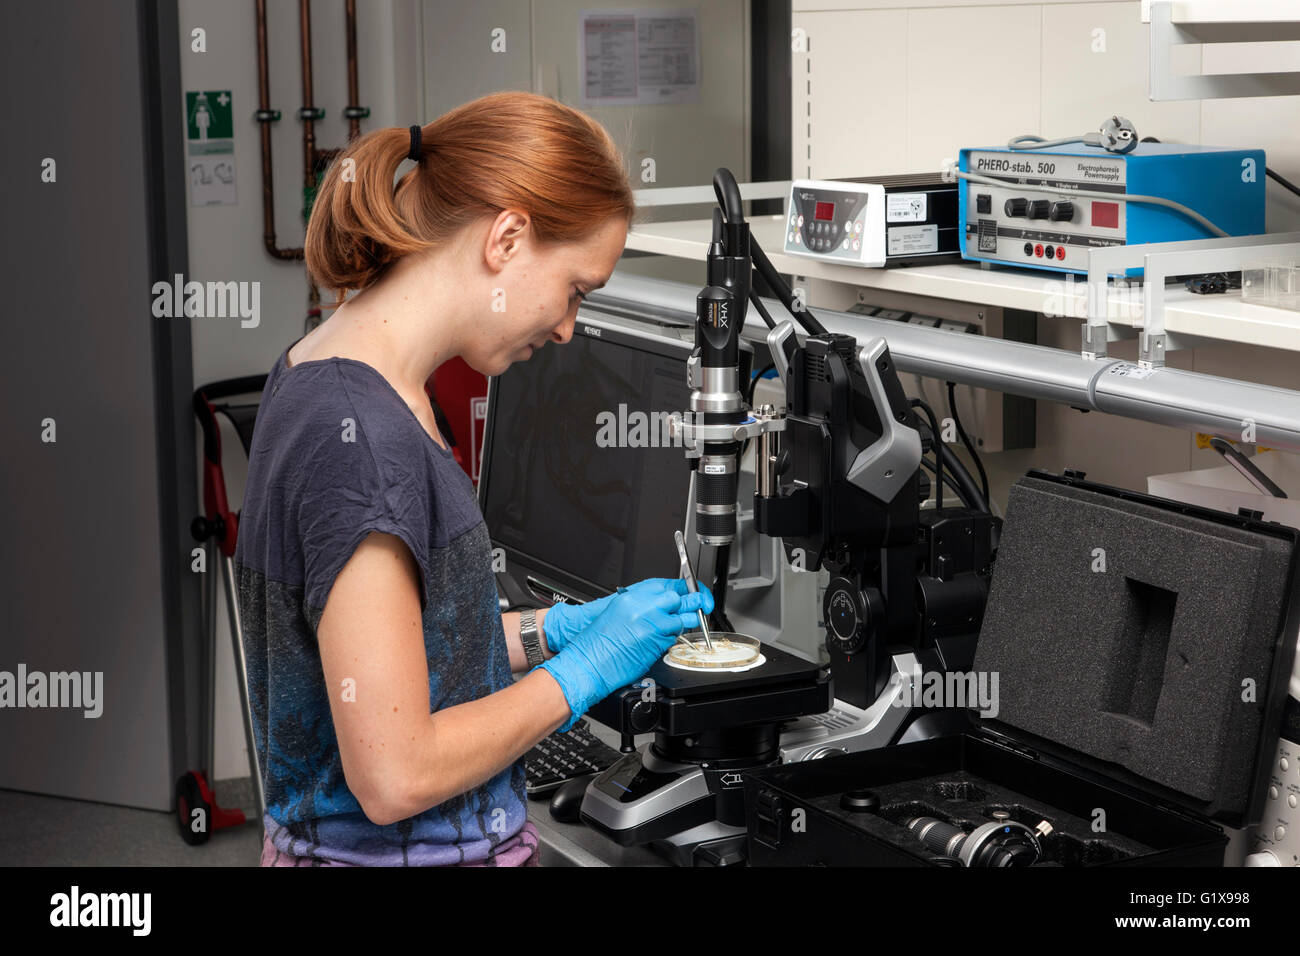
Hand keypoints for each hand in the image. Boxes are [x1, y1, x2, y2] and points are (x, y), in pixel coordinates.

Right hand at [538, 579, 713, 730]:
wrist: (588, 660)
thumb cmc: (598, 638)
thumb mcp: (620, 609)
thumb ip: (644, 603)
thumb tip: (666, 602)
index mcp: (637, 595)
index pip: (672, 585)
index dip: (689, 588)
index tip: (696, 592)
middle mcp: (647, 606)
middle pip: (684, 599)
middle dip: (695, 604)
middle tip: (701, 607)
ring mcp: (654, 625)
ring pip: (685, 620)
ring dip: (688, 623)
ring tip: (681, 626)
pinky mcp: (657, 644)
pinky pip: (674, 639)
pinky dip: (672, 640)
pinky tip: (660, 642)